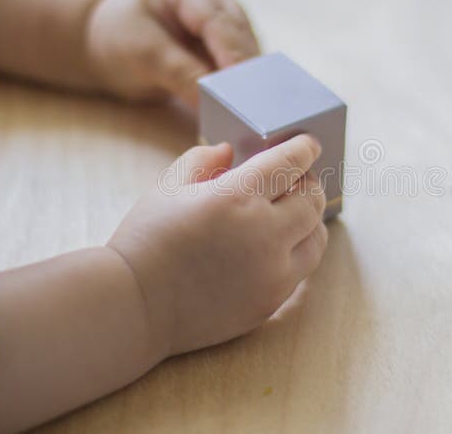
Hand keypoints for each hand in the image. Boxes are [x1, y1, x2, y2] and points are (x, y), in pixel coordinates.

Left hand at [85, 0, 259, 104]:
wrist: (105, 44)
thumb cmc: (117, 39)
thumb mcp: (143, 56)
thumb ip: (182, 74)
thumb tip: (221, 104)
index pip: (218, 21)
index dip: (234, 54)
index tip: (246, 88)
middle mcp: (215, 0)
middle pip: (240, 37)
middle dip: (249, 73)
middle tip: (257, 109)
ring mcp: (225, 25)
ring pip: (248, 56)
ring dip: (252, 85)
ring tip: (257, 115)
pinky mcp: (227, 50)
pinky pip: (242, 71)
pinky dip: (244, 91)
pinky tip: (247, 113)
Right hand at [107, 134, 328, 357]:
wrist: (134, 307)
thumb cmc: (146, 242)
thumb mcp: (168, 188)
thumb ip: (201, 161)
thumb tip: (228, 152)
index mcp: (235, 197)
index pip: (289, 163)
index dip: (305, 148)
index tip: (310, 144)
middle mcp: (264, 233)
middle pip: (312, 199)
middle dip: (307, 183)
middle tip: (295, 180)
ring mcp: (272, 272)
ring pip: (316, 237)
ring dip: (309, 219)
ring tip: (290, 213)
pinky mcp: (272, 301)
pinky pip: (301, 269)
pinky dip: (297, 251)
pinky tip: (278, 245)